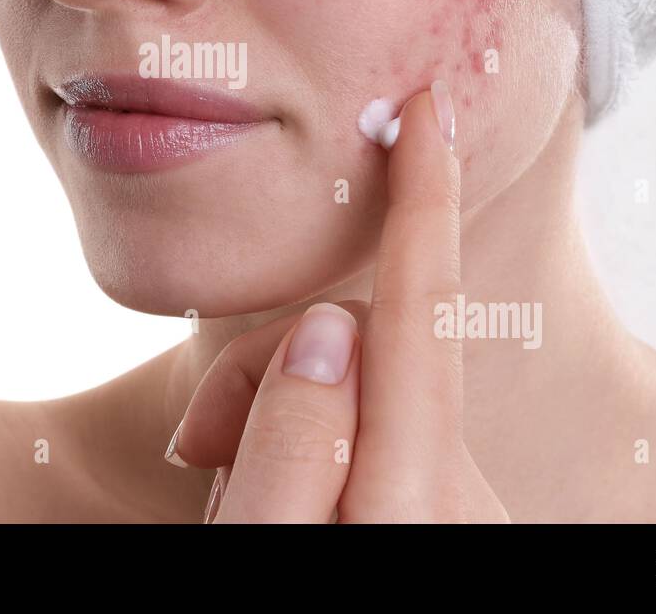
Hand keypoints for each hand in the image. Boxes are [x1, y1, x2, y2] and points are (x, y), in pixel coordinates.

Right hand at [168, 81, 509, 522]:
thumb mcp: (260, 546)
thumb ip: (291, 439)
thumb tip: (324, 328)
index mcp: (418, 494)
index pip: (420, 310)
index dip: (422, 195)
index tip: (430, 109)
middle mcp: (458, 491)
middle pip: (359, 349)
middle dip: (270, 367)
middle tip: (197, 444)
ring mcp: (456, 505)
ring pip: (353, 389)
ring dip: (275, 416)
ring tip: (223, 487)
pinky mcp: (438, 513)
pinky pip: (362, 436)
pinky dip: (303, 450)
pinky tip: (272, 505)